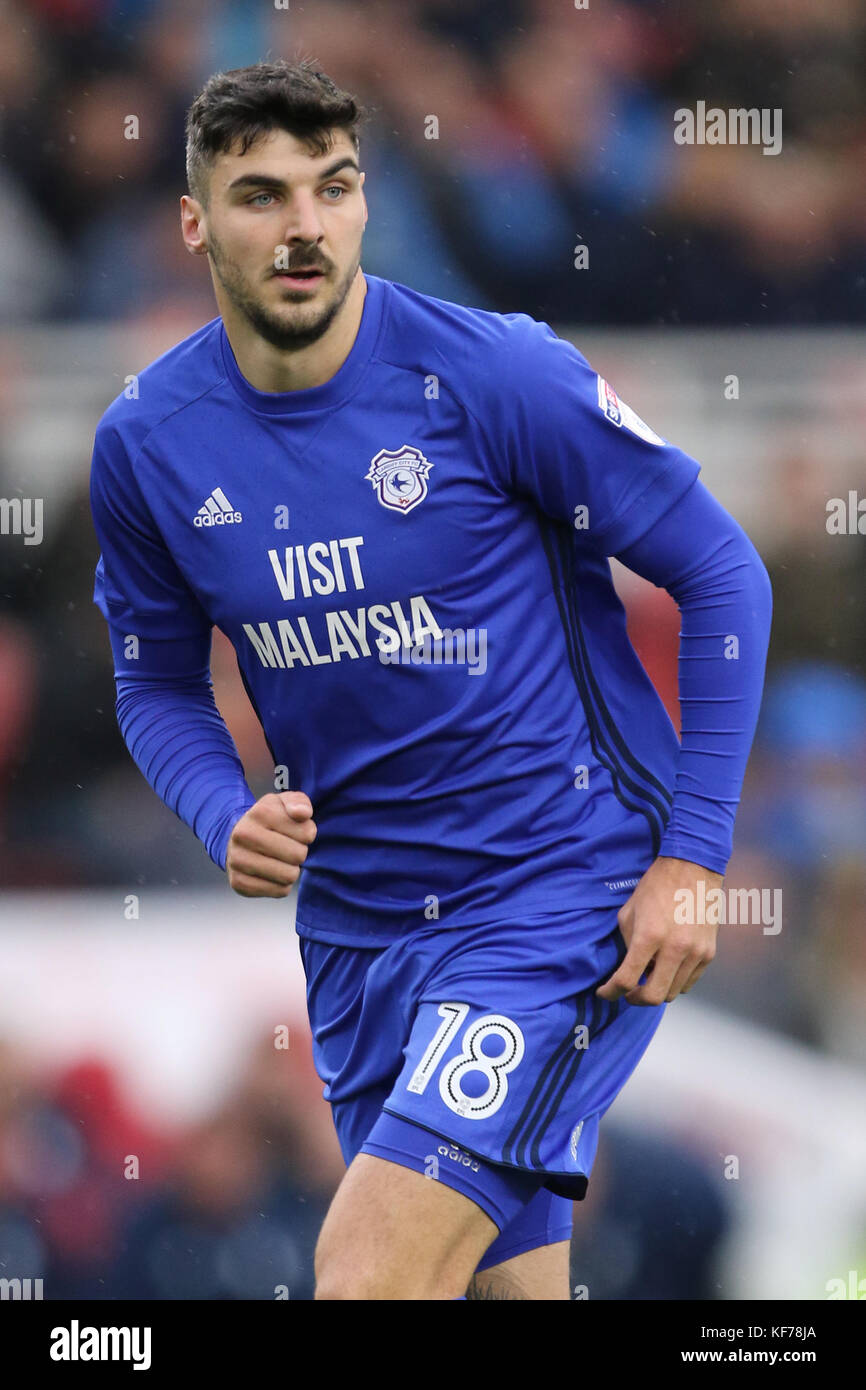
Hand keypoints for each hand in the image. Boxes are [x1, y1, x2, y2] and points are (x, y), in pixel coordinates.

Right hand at [226, 792, 316, 897]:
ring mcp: (238, 860)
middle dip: (299, 852)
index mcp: (260, 812)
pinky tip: (272, 873)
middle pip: (298, 855)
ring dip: (291, 869)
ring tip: (281, 860)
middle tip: (288, 847)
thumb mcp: (284, 803)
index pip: (307, 833)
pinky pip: (279, 891)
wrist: (235, 837)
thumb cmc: (268, 820)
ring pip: (289, 876)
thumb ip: (299, 802)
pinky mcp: (239, 883)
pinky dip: (281, 884)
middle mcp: (244, 835)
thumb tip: (302, 813)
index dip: (307, 833)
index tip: (295, 831)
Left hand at [596, 856, 719, 1005]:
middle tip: (628, 992)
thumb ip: (628, 944)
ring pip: (673, 993)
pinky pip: (689, 982)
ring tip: (649, 975)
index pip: (627, 979)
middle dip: (635, 999)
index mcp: (649, 936)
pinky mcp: (709, 953)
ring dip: (657, 989)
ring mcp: (696, 953)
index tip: (605, 993)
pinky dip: (675, 981)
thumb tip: (631, 969)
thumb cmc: (657, 886)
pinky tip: (667, 968)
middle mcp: (675, 949)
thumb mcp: (629, 912)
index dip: (611, 992)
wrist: (693, 868)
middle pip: (653, 997)